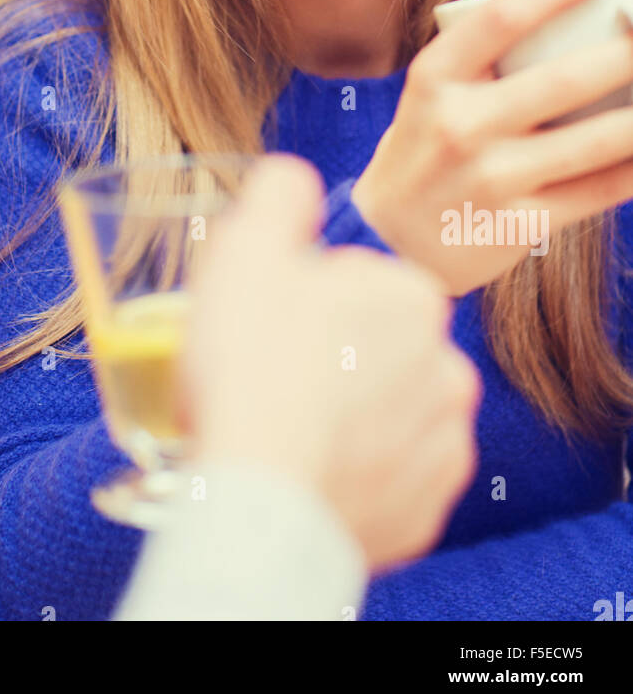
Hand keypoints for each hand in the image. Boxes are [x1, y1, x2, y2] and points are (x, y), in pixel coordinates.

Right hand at [179, 154, 480, 573]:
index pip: (357, 281)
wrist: (259, 502)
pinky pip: (389, 479)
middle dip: (333, 355)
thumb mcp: (245, 249)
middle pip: (375, 346)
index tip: (268, 324)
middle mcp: (448, 369)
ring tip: (289, 429)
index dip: (303, 298)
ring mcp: (441, 447)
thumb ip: (280, 194)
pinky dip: (357, 475)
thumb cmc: (249, 369)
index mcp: (413, 298)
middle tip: (270, 376)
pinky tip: (311, 471)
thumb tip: (296, 181)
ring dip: (350, 415)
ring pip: (387, 412)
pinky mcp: (424, 512)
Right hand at [352, 0, 632, 295]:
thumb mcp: (434, 95)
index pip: (501, 18)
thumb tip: (583, 29)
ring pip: (595, 140)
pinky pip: (599, 189)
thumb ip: (486, 64)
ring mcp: (491, 179)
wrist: (385, 241)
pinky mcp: (520, 225)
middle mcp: (460, 126)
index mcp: (435, 78)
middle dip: (627, 55)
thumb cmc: (425, 149)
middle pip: (563, 80)